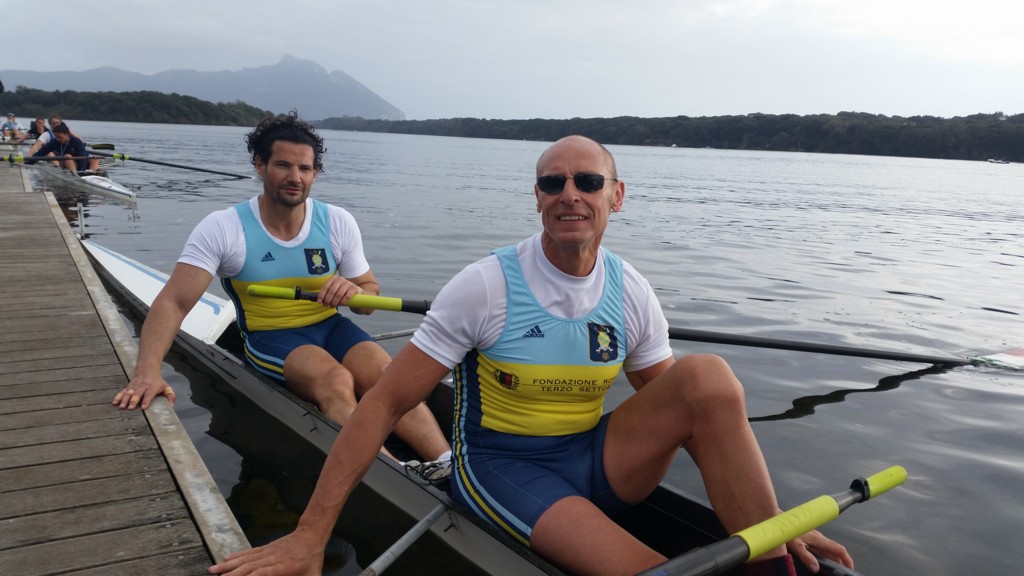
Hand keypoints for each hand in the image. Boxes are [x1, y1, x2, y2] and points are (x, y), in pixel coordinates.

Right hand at [112, 373, 175, 409]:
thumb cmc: (157, 382)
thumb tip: (172, 405)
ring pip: (128, 392)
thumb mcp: (166, 387)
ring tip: (121, 407)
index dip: (147, 401)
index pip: (149, 394)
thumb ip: (170, 395)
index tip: (144, 407)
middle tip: (130, 408)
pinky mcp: (128, 386)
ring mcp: (134, 386)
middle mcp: (142, 386)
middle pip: (137, 393)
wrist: (147, 369)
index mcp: (152, 387)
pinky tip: (114, 403)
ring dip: (124, 399)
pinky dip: (118, 397)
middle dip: (133, 401)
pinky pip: (122, 391)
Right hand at [208, 529, 324, 574]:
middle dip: (231, 574)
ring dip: (228, 565)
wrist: (311, 534)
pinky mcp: (265, 547)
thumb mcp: (314, 575)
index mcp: (283, 567)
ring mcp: (267, 552)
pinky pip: (248, 552)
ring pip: (245, 559)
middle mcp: (271, 559)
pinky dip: (236, 555)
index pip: (262, 573)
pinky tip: (225, 559)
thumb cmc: (312, 559)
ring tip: (212, 570)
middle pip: (249, 567)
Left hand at [316, 275, 361, 307]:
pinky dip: (342, 301)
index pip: (325, 286)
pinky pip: (347, 296)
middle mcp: (340, 279)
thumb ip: (327, 294)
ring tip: (333, 306)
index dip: (322, 295)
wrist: (357, 294)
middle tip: (326, 306)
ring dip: (334, 302)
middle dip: (328, 300)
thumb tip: (319, 300)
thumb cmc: (343, 293)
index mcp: (333, 279)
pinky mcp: (354, 288)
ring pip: (339, 294)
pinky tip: (341, 304)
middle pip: (331, 291)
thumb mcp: (334, 291)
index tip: (320, 302)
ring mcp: (348, 283)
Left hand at [787, 529, 852, 572]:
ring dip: (832, 559)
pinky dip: (824, 556)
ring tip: (831, 569)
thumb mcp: (795, 545)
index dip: (847, 559)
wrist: (778, 519)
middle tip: (840, 572)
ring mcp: (814, 537)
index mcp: (819, 539)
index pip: (839, 549)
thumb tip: (816, 568)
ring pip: (828, 550)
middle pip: (834, 551)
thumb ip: (806, 556)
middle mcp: (819, 538)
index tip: (850, 568)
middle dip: (840, 562)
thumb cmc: (786, 529)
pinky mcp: (809, 537)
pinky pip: (820, 548)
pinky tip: (818, 561)